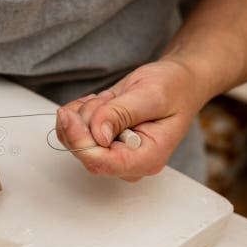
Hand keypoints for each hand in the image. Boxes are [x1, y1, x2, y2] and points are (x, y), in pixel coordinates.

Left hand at [54, 59, 206, 181]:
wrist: (177, 83)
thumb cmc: (174, 89)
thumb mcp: (151, 94)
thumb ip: (121, 114)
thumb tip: (97, 134)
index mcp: (147, 158)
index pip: (102, 163)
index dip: (80, 141)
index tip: (68, 116)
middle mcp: (128, 162)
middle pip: (85, 151)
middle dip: (87, 118)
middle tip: (110, 99)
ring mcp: (113, 154)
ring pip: (75, 138)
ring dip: (86, 112)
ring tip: (113, 100)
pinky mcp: (101, 144)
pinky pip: (72, 131)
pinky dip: (80, 111)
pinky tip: (102, 103)